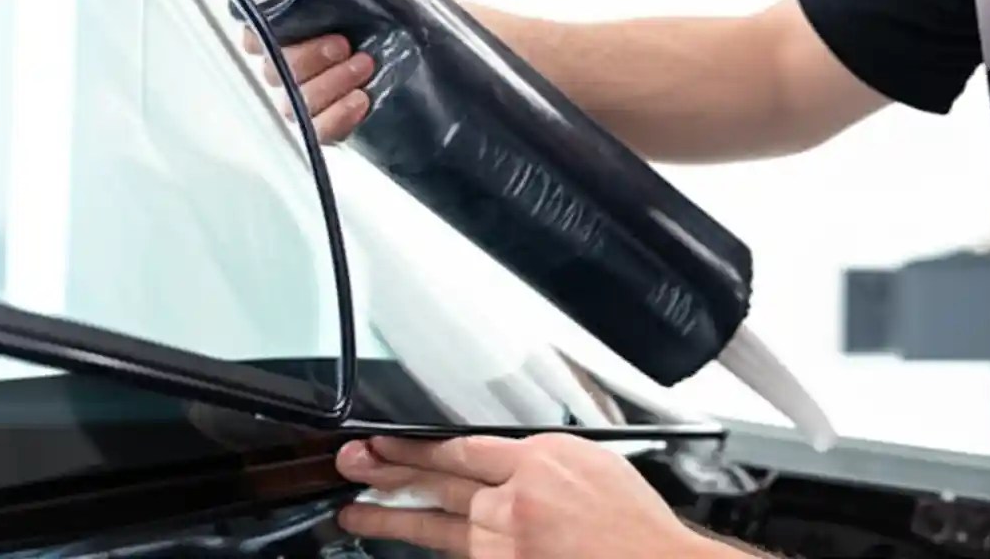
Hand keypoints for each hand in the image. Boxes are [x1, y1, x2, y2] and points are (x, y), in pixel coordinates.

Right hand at [243, 0, 432, 142]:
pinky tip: (362, 102)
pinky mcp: (337, 125)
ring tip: (366, 67)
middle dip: (306, 58)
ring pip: (295, 104)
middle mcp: (296, 63)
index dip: (260, 33)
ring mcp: (316, 97)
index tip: (294, 22)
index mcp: (294, 24)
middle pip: (273, 71)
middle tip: (346, 43)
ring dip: (326, 86)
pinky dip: (336, 119)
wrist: (448, 38)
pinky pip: (319, 134)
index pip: (253, 34)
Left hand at [334, 433, 727, 557]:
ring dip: (391, 519)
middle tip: (352, 465)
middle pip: (437, 483)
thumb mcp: (594, 465)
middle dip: (388, 472)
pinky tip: (408, 547)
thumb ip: (541, 459)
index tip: (384, 441)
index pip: (460, 449)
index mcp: (540, 462)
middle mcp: (515, 504)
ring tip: (355, 514)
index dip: (415, 446)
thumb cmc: (637, 527)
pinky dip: (435, 551)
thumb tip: (504, 458)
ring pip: (438, 527)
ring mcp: (507, 546)